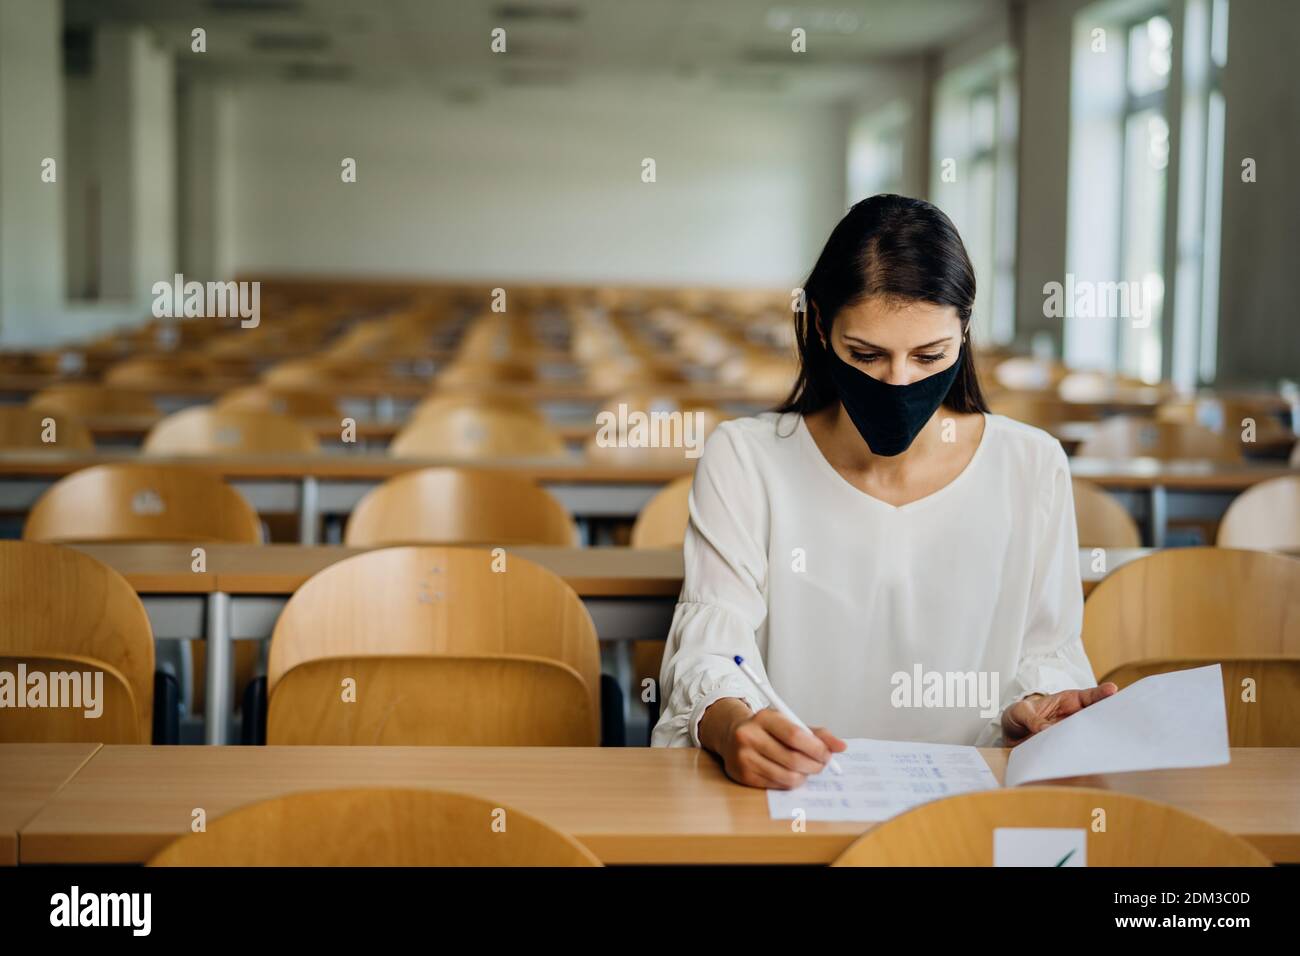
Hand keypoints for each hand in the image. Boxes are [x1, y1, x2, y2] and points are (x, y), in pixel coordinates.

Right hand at [699, 697, 846, 788]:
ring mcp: (744, 758)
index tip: (827, 754)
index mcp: (763, 718)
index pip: (795, 735)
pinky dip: (790, 782)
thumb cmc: (766, 729)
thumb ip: (816, 734)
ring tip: (806, 769)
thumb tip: (841, 746)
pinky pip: (777, 785)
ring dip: (804, 776)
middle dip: (815, 765)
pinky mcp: (743, 776)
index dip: (816, 748)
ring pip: (787, 776)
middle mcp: (749, 736)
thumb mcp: (788, 722)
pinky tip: (790, 773)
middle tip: (822, 764)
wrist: (731, 734)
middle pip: (793, 759)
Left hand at [1001, 684, 1118, 745]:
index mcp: (1065, 701)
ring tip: (1109, 740)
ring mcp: (1071, 733)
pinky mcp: (1066, 747)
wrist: (1010, 735)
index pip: (1087, 696)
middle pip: (1096, 716)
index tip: (1113, 690)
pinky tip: (1089, 758)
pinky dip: (1083, 753)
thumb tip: (1046, 730)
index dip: (1100, 693)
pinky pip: (1078, 750)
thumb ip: (1032, 719)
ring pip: (1090, 734)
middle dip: (1109, 716)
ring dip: (1098, 738)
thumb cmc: (1018, 716)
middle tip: (1120, 718)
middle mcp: (1073, 717)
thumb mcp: (1020, 712)